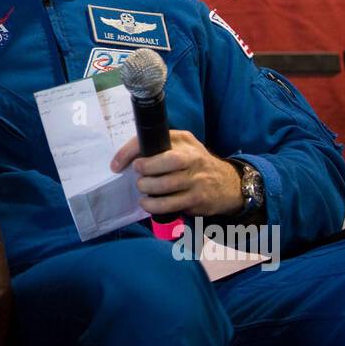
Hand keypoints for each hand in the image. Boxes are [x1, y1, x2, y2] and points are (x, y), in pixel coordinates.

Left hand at [110, 129, 243, 218]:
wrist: (228, 184)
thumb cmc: (196, 164)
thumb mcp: (183, 146)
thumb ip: (161, 147)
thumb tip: (128, 157)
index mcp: (184, 140)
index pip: (154, 140)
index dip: (130, 151)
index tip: (116, 164)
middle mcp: (192, 157)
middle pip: (165, 161)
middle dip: (144, 170)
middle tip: (138, 176)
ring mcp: (196, 179)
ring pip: (165, 185)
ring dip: (147, 189)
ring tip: (143, 189)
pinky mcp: (197, 199)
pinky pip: (170, 205)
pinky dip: (154, 206)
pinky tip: (148, 203)